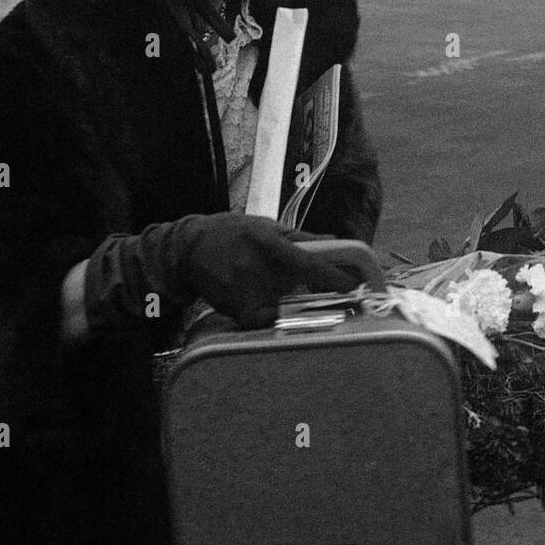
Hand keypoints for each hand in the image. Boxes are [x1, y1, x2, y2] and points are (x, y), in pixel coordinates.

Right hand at [82, 214, 356, 336]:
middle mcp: (257, 267)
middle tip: (331, 294)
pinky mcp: (237, 311)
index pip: (308, 263)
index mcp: (267, 241)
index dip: (334, 278)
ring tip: (269, 288)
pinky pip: (265, 319)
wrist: (188, 249)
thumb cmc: (233, 233)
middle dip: (317, 295)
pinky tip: (255, 297)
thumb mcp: (266, 226)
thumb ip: (301, 237)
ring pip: (283, 307)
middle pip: (300, 292)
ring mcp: (246, 291)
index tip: (356, 287)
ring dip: (288, 302)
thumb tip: (336, 242)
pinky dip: (268, 313)